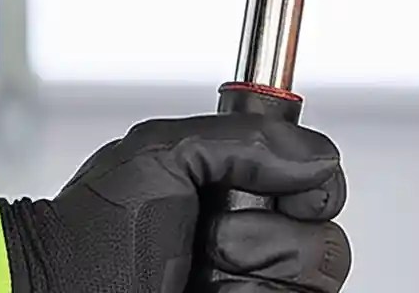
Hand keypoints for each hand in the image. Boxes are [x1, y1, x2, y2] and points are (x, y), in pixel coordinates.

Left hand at [0, 114, 351, 291]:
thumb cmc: (91, 231)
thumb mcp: (161, 154)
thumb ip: (246, 140)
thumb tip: (320, 158)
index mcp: (242, 199)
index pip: (325, 191)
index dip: (310, 191)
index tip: (274, 193)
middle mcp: (257, 251)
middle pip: (327, 249)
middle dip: (263, 243)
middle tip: (204, 240)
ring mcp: (249, 292)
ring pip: (307, 290)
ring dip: (243, 282)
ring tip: (189, 278)